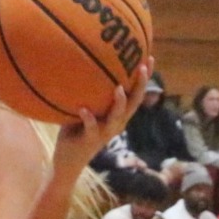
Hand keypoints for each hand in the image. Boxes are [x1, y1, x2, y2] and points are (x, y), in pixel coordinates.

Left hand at [54, 57, 150, 178]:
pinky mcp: (90, 140)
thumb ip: (90, 91)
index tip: (150, 58)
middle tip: (143, 67)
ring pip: (117, 117)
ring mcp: (105, 132)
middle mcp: (116, 123)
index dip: (144, 78)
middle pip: (133, 103)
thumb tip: (84, 62)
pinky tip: (83, 109)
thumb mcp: (86, 106)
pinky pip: (91, 128)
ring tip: (118, 89)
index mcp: (118, 114)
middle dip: (140, 85)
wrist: (68, 160)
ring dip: (119, 103)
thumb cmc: (76, 128)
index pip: (135, 93)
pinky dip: (88, 118)